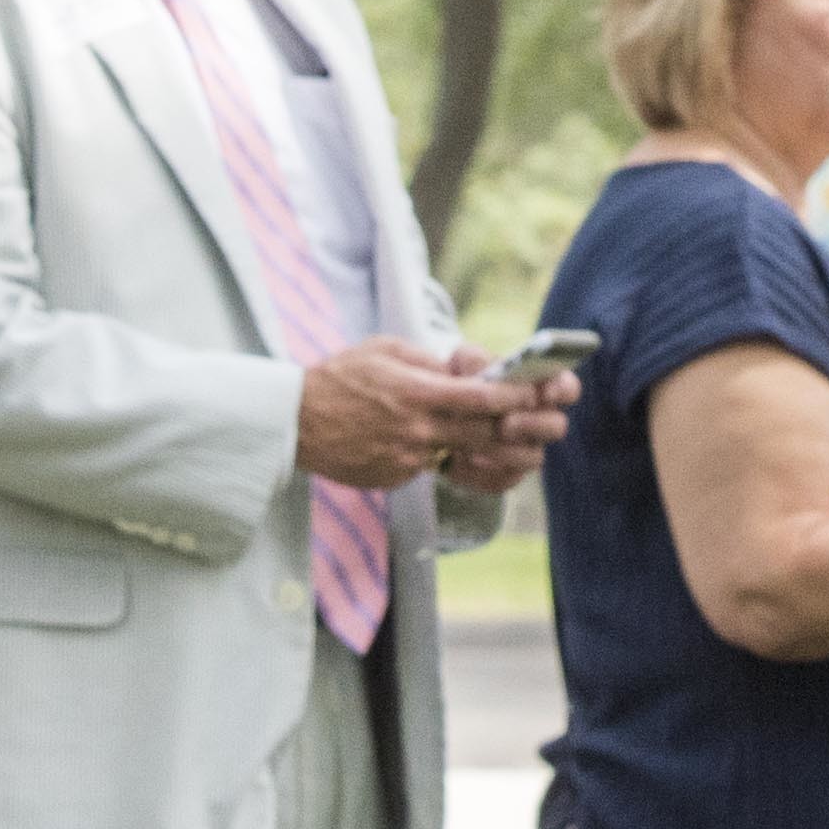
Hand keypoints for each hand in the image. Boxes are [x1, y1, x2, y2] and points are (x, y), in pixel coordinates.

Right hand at [298, 337, 530, 492]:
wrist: (295, 422)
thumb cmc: (339, 378)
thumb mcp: (384, 350)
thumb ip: (428, 360)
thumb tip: (462, 370)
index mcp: (418, 393)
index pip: (482, 399)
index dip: (515, 397)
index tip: (533, 392)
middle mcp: (418, 430)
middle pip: (484, 434)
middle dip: (514, 429)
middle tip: (532, 421)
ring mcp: (407, 460)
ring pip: (461, 456)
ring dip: (483, 447)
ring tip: (492, 435)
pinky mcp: (396, 478)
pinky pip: (429, 467)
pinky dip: (437, 455)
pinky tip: (426, 442)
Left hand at [431, 364, 579, 503]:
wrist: (437, 417)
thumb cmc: (459, 381)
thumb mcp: (461, 363)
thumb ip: (474, 360)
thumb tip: (484, 368)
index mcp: (540, 387)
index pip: (568, 388)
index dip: (563, 389)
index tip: (547, 391)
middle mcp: (541, 421)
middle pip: (557, 427)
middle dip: (533, 425)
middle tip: (505, 424)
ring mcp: (527, 451)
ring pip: (531, 458)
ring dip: (503, 452)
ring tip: (470, 446)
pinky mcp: (506, 475)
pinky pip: (503, 480)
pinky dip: (481, 473)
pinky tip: (458, 462)